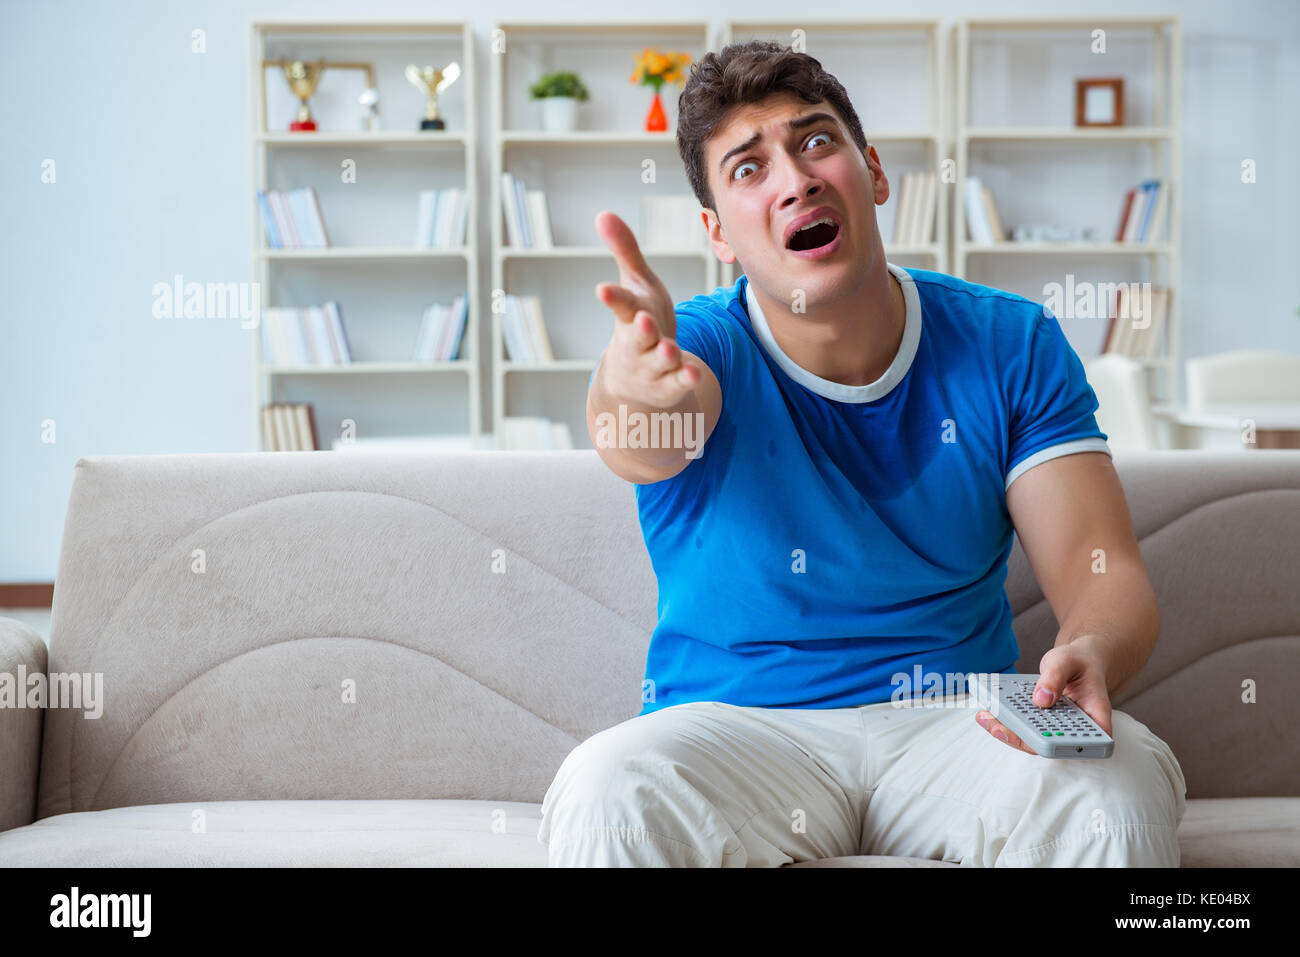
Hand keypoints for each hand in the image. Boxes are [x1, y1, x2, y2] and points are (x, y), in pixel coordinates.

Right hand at [592, 210, 698, 407]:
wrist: (633, 381)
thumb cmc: (638, 321)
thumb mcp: (634, 287)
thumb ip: (624, 252)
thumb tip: (603, 213)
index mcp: (630, 316)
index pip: (620, 305)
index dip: (613, 298)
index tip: (601, 289)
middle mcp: (638, 343)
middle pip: (638, 336)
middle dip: (641, 329)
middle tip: (643, 320)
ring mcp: (653, 366)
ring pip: (658, 361)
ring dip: (665, 356)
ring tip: (670, 351)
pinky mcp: (669, 384)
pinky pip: (678, 382)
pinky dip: (685, 378)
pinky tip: (694, 374)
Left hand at [975, 641, 1113, 754]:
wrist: (1077, 660)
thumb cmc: (1078, 662)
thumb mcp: (1067, 661)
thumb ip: (1055, 676)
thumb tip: (1041, 699)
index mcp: (1094, 716)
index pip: (1083, 743)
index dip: (1061, 746)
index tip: (1036, 738)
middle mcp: (1077, 728)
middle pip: (1050, 743)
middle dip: (1021, 738)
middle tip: (996, 726)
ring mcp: (1058, 727)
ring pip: (1033, 738)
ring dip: (1008, 731)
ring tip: (985, 717)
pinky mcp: (1043, 721)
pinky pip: (1025, 726)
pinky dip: (1007, 720)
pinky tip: (989, 711)